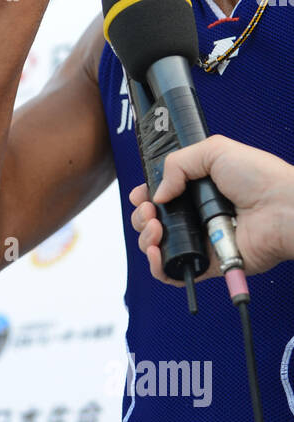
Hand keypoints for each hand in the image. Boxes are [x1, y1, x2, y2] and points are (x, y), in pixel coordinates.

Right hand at [129, 135, 293, 281]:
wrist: (282, 208)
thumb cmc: (260, 178)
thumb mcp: (215, 150)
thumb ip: (177, 163)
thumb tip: (158, 193)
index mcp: (198, 189)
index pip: (161, 195)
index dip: (146, 196)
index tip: (142, 195)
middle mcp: (197, 215)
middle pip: (153, 221)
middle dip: (142, 216)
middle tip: (150, 211)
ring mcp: (201, 240)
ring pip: (158, 246)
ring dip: (146, 237)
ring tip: (155, 227)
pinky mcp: (207, 264)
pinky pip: (174, 271)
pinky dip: (157, 266)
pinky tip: (157, 251)